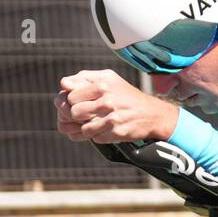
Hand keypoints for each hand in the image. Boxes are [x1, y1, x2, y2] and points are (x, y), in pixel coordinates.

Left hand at [54, 69, 178, 143]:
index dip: (72, 102)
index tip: (80, 103)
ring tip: (96, 124)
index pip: (71, 96)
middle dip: (78, 116)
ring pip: (84, 128)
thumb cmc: (127, 95)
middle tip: (86, 116)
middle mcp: (108, 99)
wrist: (153, 114)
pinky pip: (97, 138)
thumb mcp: (110, 79)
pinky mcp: (118, 132)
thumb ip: (86, 78)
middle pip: (74, 112)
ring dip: (88, 128)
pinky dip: (99, 136)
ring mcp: (113, 117)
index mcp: (103, 84)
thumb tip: (64, 83)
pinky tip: (107, 130)